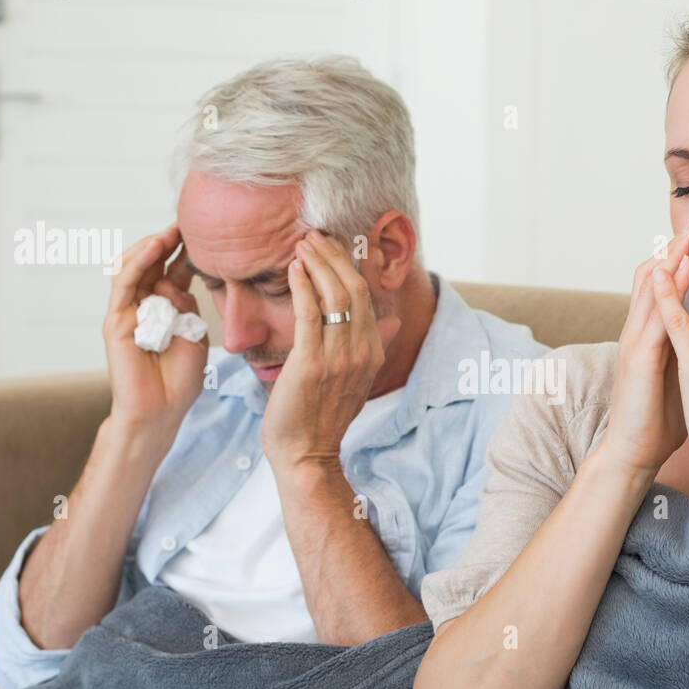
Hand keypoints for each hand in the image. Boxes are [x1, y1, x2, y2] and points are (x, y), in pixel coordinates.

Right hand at [102, 223, 208, 443]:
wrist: (161, 411)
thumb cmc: (180, 379)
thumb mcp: (195, 335)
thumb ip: (187, 307)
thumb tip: (177, 284)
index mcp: (168, 308)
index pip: (174, 269)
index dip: (188, 250)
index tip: (209, 231)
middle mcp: (146, 304)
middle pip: (153, 262)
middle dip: (170, 240)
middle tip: (189, 223)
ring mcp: (128, 310)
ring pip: (135, 266)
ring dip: (153, 245)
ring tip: (172, 231)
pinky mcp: (116, 319)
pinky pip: (125, 283)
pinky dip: (139, 262)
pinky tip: (156, 247)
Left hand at [260, 230, 403, 472]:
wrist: (306, 453)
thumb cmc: (323, 416)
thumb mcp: (358, 379)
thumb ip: (376, 346)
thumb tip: (395, 321)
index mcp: (373, 353)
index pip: (366, 297)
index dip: (349, 266)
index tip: (330, 246)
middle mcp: (361, 353)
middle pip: (353, 289)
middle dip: (333, 256)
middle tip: (313, 236)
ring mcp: (338, 358)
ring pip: (334, 296)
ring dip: (317, 264)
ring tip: (301, 245)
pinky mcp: (311, 363)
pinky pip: (310, 313)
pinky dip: (302, 286)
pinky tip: (294, 269)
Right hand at [595, 223, 688, 477]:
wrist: (634, 451)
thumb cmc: (663, 418)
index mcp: (661, 334)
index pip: (679, 285)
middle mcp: (646, 329)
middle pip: (664, 275)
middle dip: (687, 247)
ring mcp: (639, 340)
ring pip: (654, 287)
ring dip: (676, 257)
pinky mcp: (639, 357)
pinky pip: (655, 315)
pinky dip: (670, 289)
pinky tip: (686, 271)